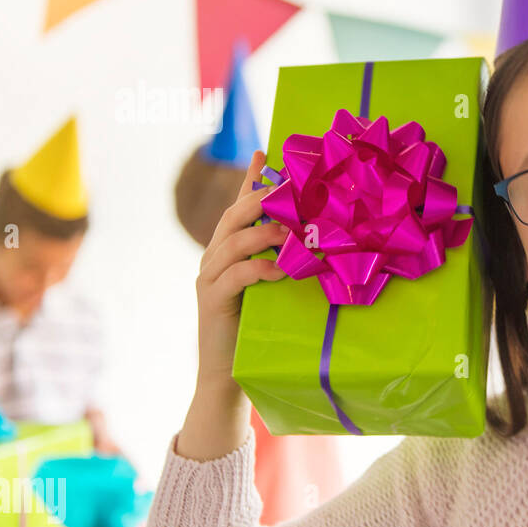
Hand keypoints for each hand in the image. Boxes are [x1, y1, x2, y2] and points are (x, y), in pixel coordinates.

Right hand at [194, 150, 289, 387]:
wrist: (228, 374)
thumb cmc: (258, 329)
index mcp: (229, 250)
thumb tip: (317, 241)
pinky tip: (279, 269)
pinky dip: (257, 268)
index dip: (250, 179)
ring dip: (263, 232)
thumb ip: (285, 261)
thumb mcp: (274, 287)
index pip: (238, 206)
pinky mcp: (212, 300)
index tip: (265, 152)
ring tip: (291, 232)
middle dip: (261, 200)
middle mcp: (214, 257)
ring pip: (231, 241)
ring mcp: (209, 277)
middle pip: (233, 216)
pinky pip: (234, 275)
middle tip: (289, 192)